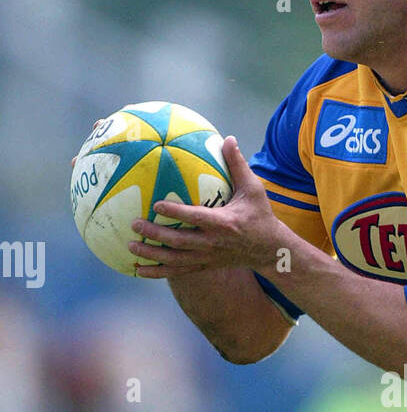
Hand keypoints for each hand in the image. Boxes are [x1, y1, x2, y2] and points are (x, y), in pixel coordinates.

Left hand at [128, 137, 291, 276]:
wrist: (269, 250)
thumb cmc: (260, 216)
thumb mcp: (254, 190)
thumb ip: (238, 165)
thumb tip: (227, 138)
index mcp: (224, 223)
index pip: (196, 218)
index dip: (176, 213)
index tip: (156, 204)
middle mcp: (213, 243)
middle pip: (179, 242)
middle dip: (156, 234)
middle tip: (135, 224)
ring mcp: (207, 257)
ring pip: (175, 260)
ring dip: (152, 255)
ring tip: (131, 246)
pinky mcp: (204, 266)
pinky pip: (178, 272)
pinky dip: (158, 273)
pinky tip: (139, 270)